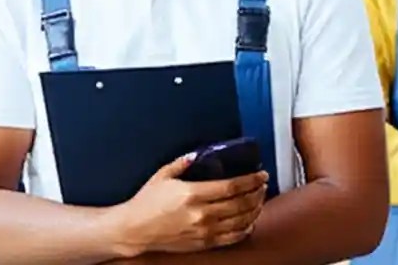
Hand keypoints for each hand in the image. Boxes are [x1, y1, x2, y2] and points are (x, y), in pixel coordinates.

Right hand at [109, 153, 268, 257]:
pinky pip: (232, 238)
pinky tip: (250, 221)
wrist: (135, 230)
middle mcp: (201, 214)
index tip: (260, 174)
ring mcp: (204, 231)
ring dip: (255, 209)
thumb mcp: (162, 176)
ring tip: (260, 199)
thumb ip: (182, 163)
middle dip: (257, 193)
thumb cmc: (146, 202)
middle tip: (262, 184)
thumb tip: (199, 154)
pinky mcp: (203, 243)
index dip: (250, 180)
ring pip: (241, 221)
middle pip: (240, 204)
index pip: (231, 187)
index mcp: (192, 194)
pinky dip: (246, 229)